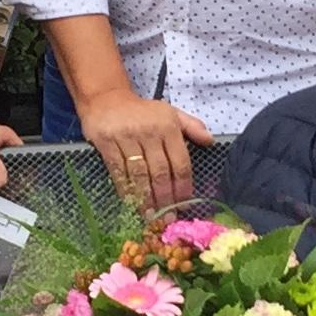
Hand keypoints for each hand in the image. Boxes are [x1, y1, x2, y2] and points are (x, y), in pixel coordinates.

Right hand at [78, 88, 213, 210]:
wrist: (105, 97)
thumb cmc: (142, 111)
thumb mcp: (170, 113)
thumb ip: (192, 126)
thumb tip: (210, 141)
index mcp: (168, 126)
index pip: (180, 162)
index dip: (183, 186)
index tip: (184, 204)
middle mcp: (149, 132)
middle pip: (160, 172)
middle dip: (166, 198)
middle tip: (168, 218)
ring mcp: (126, 137)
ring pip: (139, 174)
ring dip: (146, 199)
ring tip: (152, 217)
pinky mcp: (106, 142)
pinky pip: (118, 171)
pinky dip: (125, 189)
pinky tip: (132, 203)